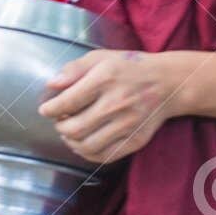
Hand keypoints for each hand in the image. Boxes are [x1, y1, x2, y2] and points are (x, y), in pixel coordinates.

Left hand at [39, 49, 183, 163]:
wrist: (169, 83)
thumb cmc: (130, 68)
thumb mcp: (101, 57)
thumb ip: (73, 69)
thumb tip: (51, 85)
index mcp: (104, 79)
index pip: (67, 102)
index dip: (50, 109)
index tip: (46, 110)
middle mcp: (116, 104)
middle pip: (74, 128)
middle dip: (59, 127)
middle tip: (59, 121)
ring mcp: (128, 125)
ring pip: (86, 146)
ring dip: (71, 142)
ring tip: (69, 133)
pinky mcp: (136, 140)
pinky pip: (104, 156)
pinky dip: (87, 153)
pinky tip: (84, 143)